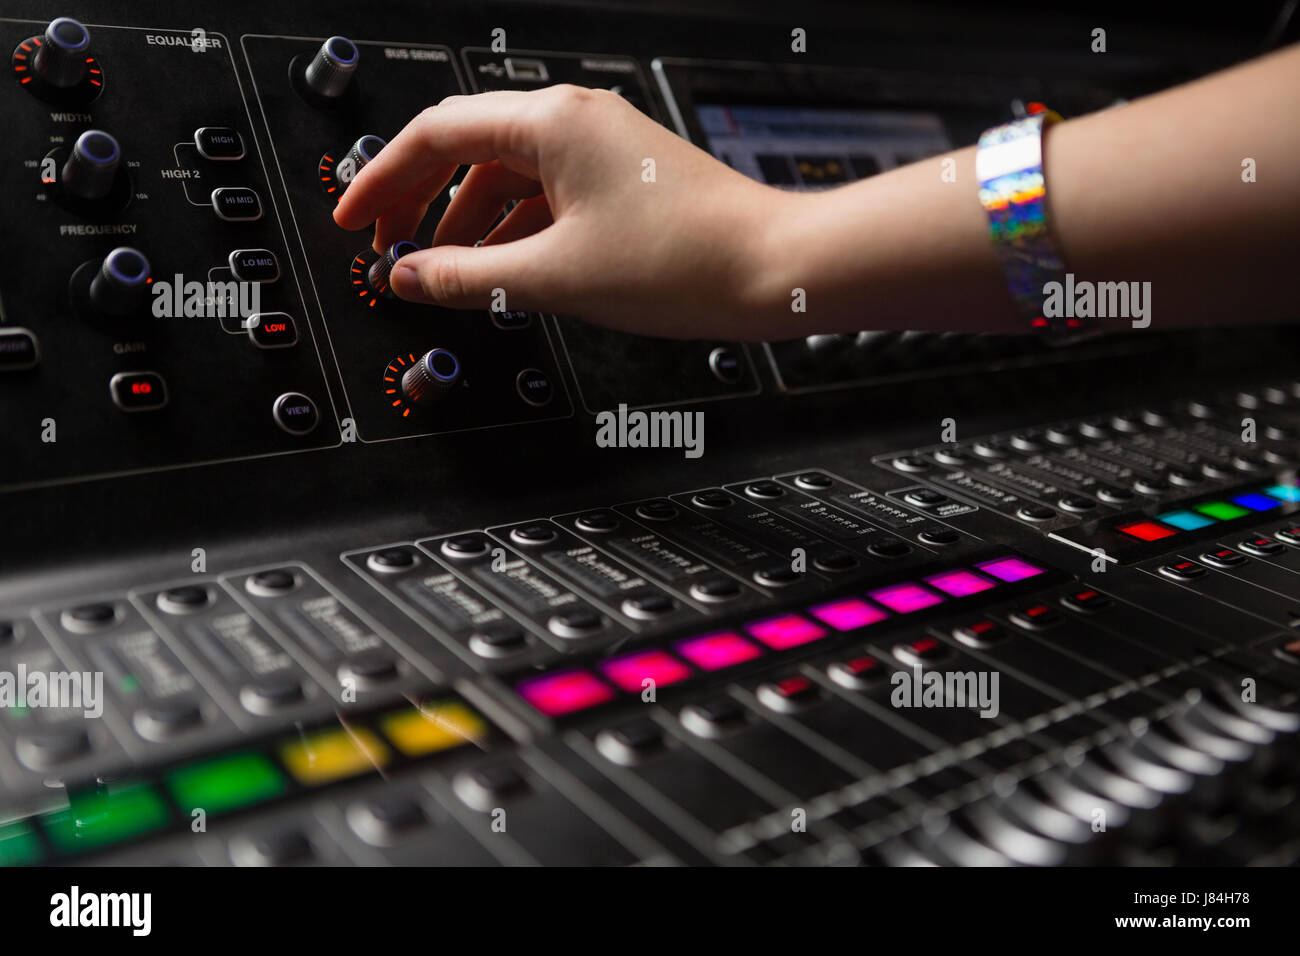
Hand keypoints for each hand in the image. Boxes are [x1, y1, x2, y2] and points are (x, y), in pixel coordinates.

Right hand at [333, 85, 794, 338]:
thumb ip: (467, 277)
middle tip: (390, 249)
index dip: (383, 180)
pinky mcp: (623, 178)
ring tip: (444, 273)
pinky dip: (515, 230)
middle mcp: (575, 120)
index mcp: (551, 121)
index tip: (355, 220)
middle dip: (421, 202)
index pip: (435, 134)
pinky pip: (547, 194)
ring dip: (469, 223)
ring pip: (509, 176)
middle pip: (468, 149)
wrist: (777, 270)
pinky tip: (503, 269)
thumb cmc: (687, 259)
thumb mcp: (554, 276)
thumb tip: (408, 276)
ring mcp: (602, 147)